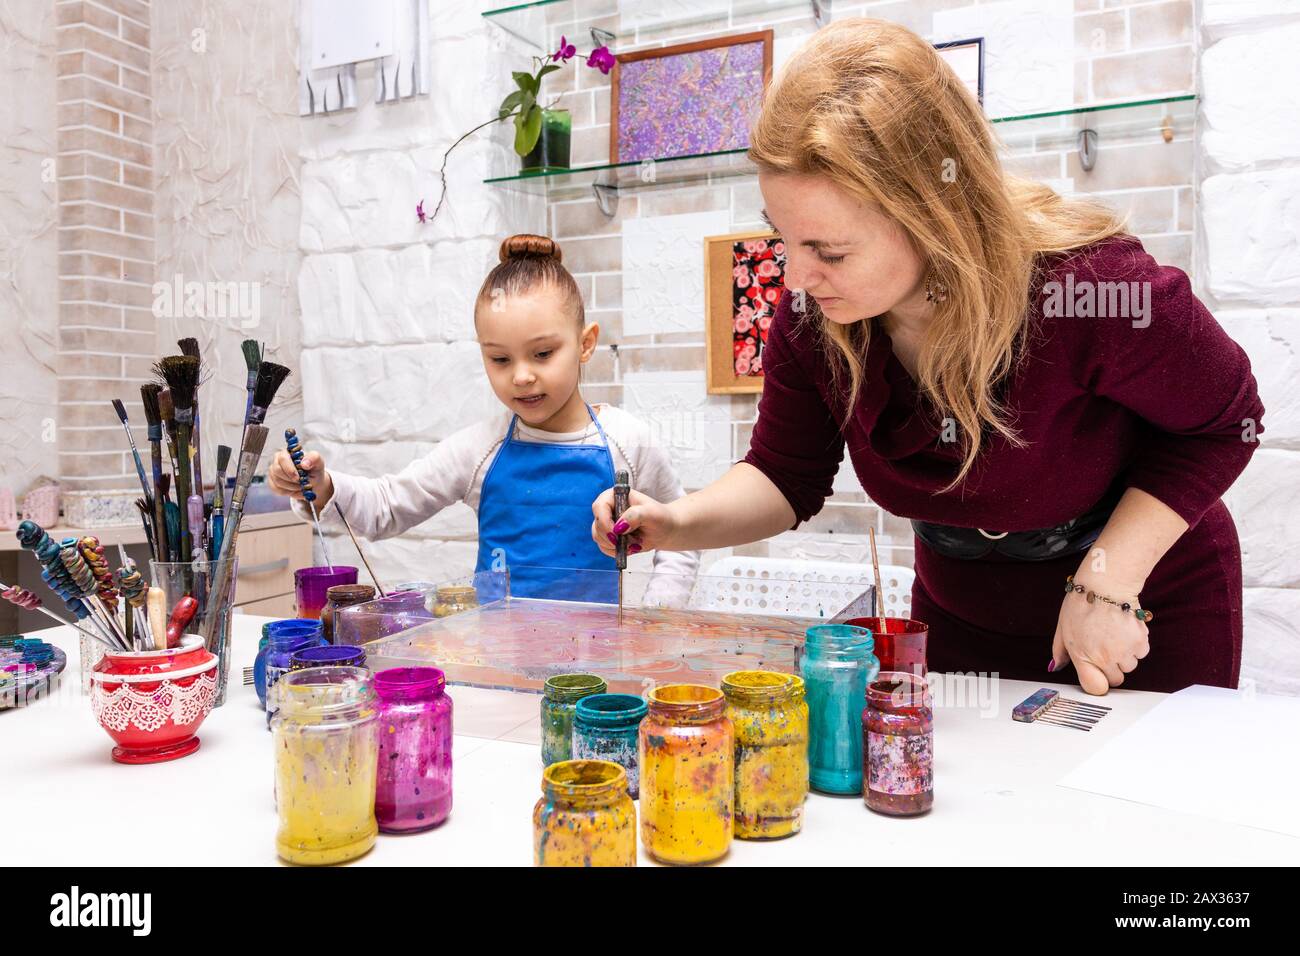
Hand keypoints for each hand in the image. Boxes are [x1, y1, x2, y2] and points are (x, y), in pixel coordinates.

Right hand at [267, 449, 333, 508]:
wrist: (313, 482)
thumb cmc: (314, 470)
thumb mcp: (318, 463)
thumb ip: (314, 459)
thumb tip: (304, 463)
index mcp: (288, 452)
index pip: (283, 459)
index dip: (290, 470)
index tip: (299, 478)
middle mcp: (277, 460)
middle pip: (277, 471)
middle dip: (291, 480)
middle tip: (301, 484)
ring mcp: (273, 471)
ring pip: (277, 482)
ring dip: (291, 487)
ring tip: (301, 486)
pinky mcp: (272, 482)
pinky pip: (277, 490)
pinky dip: (288, 492)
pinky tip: (296, 490)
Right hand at [591, 488, 678, 556]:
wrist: (664, 530)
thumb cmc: (659, 517)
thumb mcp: (651, 513)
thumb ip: (635, 515)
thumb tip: (619, 527)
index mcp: (615, 495)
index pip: (599, 507)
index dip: (605, 523)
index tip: (617, 534)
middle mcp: (607, 508)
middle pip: (597, 525)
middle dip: (614, 538)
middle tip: (634, 540)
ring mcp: (606, 522)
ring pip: (599, 538)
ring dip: (617, 545)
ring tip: (636, 542)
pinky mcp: (608, 536)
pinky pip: (604, 547)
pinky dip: (617, 551)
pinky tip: (631, 546)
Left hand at [1050, 571, 1149, 695]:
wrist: (1105, 585)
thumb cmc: (1081, 603)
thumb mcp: (1062, 627)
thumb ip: (1059, 651)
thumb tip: (1055, 666)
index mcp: (1082, 656)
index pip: (1094, 687)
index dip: (1097, 682)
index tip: (1098, 674)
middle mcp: (1103, 657)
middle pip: (1115, 679)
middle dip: (1111, 667)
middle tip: (1106, 647)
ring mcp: (1123, 651)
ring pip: (1130, 666)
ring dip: (1125, 655)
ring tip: (1115, 635)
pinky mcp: (1140, 642)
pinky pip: (1141, 653)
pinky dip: (1136, 645)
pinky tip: (1125, 629)